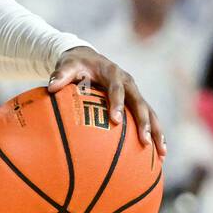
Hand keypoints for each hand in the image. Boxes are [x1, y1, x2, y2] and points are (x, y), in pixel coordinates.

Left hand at [48, 47, 166, 155]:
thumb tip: (51, 87)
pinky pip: (148, 118)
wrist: (87, 58)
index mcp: (113, 73)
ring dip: (156, 131)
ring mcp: (135, 92)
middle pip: (140, 103)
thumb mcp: (67, 66)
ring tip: (162, 153)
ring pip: (150, 112)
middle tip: (144, 140)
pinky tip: (158, 154)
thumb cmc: (75, 64)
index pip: (117, 89)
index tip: (116, 121)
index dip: (118, 104)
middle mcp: (128, 83)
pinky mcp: (136, 101)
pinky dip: (154, 133)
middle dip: (144, 122)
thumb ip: (60, 75)